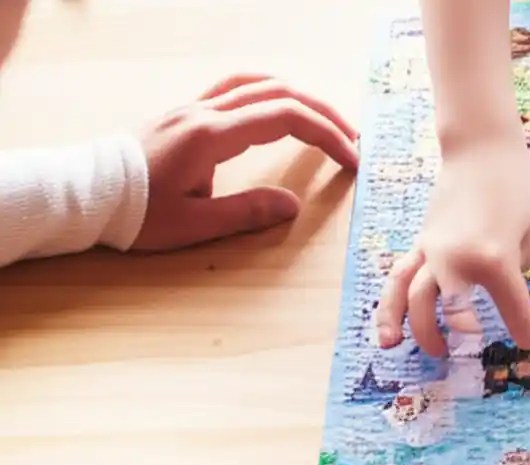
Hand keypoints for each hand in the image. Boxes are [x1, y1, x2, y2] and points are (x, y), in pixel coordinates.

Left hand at [132, 74, 359, 250]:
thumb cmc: (135, 214)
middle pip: (280, 93)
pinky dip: (268, 92)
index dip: (327, 136)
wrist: (85, 194)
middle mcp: (205, 112)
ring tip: (324, 121)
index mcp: (211, 136)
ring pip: (257, 83)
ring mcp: (193, 108)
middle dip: (324, 115)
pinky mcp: (186, 114)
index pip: (285, 119)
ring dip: (299, 97)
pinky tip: (278, 107)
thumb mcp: (192, 225)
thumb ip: (247, 212)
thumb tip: (292, 205)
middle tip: (353, 141)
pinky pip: (235, 87)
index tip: (351, 161)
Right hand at [375, 136, 529, 356]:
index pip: (513, 309)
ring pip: (412, 298)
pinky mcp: (421, 244)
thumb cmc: (517, 189)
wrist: (481, 149)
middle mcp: (456, 259)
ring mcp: (433, 252)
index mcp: (493, 259)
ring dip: (416, 329)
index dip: (526, 333)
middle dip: (459, 335)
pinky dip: (390, 309)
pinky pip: (399, 279)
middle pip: (449, 310)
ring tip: (425, 354)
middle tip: (470, 354)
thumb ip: (517, 272)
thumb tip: (500, 295)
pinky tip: (388, 335)